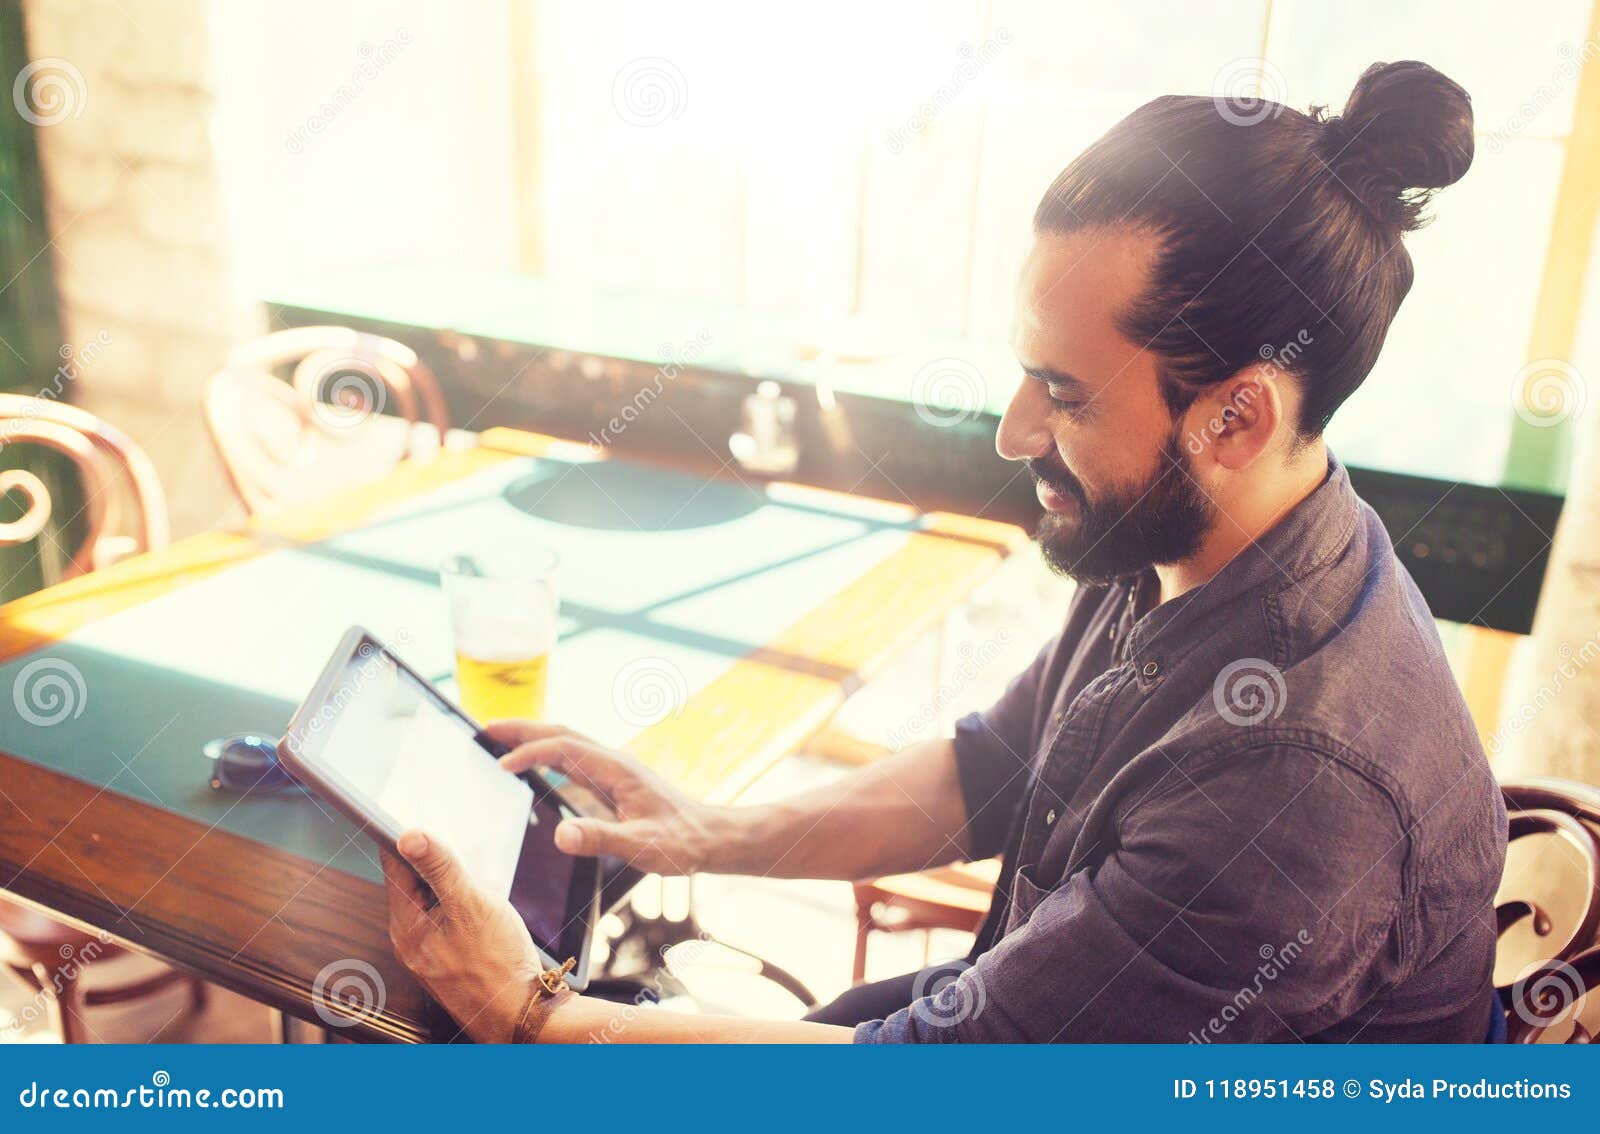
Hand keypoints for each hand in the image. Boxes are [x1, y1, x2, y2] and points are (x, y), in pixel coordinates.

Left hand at [382, 830, 541, 1042]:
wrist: (521, 1013)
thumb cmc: (497, 964)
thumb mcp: (470, 904)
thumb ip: (439, 867)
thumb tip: (409, 835)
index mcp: (405, 925)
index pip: (394, 866)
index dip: (410, 839)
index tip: (425, 817)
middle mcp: (409, 940)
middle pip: (415, 882)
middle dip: (440, 862)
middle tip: (466, 851)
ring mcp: (427, 952)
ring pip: (434, 901)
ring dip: (455, 884)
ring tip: (481, 883)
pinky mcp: (446, 959)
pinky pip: (447, 919)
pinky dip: (463, 905)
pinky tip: (487, 907)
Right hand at [486, 721, 719, 875]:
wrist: (709, 837)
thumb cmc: (679, 843)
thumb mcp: (639, 845)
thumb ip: (600, 839)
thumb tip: (560, 835)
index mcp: (617, 769)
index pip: (564, 750)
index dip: (530, 753)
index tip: (500, 766)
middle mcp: (613, 762)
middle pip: (561, 734)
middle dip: (523, 729)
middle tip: (484, 728)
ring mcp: (613, 770)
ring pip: (567, 743)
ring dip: (533, 737)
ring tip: (499, 739)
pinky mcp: (614, 782)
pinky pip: (574, 759)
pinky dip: (548, 754)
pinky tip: (537, 764)